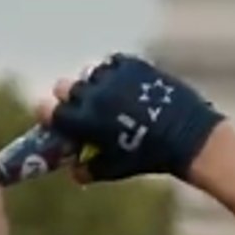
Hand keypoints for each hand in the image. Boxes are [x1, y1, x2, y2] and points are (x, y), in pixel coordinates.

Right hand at [37, 54, 223, 182]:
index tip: (54, 118)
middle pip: (64, 86)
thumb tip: (73, 171)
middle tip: (83, 106)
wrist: (186, 137)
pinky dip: (115, 72)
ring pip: (89, 72)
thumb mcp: (114, 168)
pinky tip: (125, 84)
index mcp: (83, 119)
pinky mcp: (132, 65)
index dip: (49, 113)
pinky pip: (113, 63)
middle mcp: (92, 94)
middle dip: (70, 97)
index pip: (47, 109)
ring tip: (108, 94)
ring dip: (94, 83)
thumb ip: (89, 169)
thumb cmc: (147, 158)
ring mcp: (112, 77)